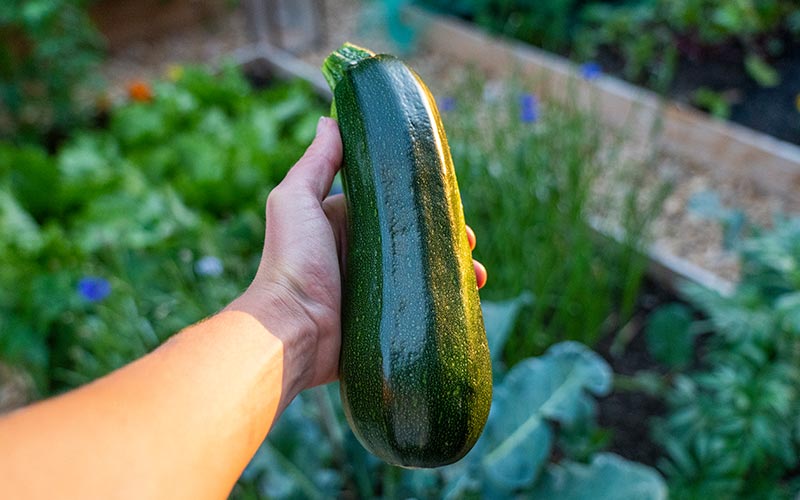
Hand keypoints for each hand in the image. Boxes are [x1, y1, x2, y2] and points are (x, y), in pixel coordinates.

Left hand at [228, 117, 486, 394]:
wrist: (292, 332)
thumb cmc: (290, 262)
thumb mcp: (296, 200)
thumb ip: (316, 163)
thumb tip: (331, 119)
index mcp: (346, 223)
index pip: (394, 205)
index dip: (424, 201)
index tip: (450, 201)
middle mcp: (361, 253)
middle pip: (416, 238)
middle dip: (447, 238)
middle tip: (468, 243)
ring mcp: (375, 288)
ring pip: (425, 273)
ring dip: (455, 271)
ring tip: (476, 276)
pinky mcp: (385, 319)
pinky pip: (423, 306)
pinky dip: (447, 302)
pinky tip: (467, 301)